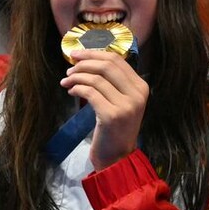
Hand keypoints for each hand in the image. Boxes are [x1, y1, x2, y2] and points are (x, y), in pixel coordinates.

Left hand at [60, 49, 148, 170]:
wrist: (118, 156)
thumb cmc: (116, 128)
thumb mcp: (122, 102)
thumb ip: (114, 82)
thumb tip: (90, 60)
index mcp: (141, 87)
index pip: (118, 60)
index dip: (94, 53)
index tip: (77, 55)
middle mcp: (137, 94)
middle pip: (107, 65)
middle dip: (84, 62)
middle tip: (70, 67)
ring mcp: (127, 105)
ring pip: (96, 79)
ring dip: (77, 77)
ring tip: (67, 81)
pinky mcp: (112, 115)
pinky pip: (90, 93)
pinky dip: (77, 88)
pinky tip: (71, 91)